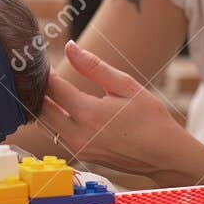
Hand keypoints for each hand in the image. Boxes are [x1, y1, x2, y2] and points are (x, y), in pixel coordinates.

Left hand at [38, 41, 200, 182]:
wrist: (165, 155)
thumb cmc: (151, 119)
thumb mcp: (126, 86)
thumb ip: (94, 66)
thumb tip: (70, 47)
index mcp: (89, 113)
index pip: (52, 88)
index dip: (45, 72)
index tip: (44, 61)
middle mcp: (78, 134)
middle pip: (41, 109)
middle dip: (38, 89)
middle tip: (41, 73)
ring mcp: (78, 148)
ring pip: (44, 124)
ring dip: (43, 106)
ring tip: (51, 88)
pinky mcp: (80, 156)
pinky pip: (55, 135)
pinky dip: (52, 120)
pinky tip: (61, 106)